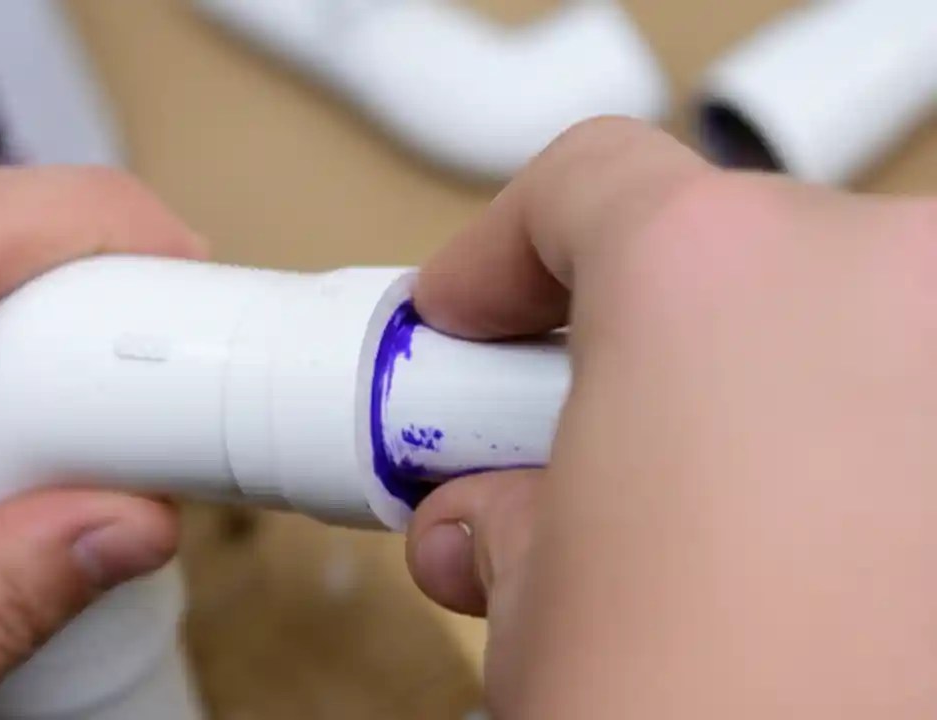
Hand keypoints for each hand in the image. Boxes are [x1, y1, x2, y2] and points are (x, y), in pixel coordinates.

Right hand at [405, 118, 936, 716]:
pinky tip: (805, 581)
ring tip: (686, 547)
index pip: (590, 186)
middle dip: (626, 362)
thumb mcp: (530, 616)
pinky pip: (920, 423)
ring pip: (835, 342)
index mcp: (713, 277)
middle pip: (722, 264)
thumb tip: (497, 518)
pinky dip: (857, 474)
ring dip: (746, 420)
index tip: (466, 326)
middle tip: (556, 463)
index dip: (501, 255)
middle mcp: (887, 284)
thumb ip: (502, 523)